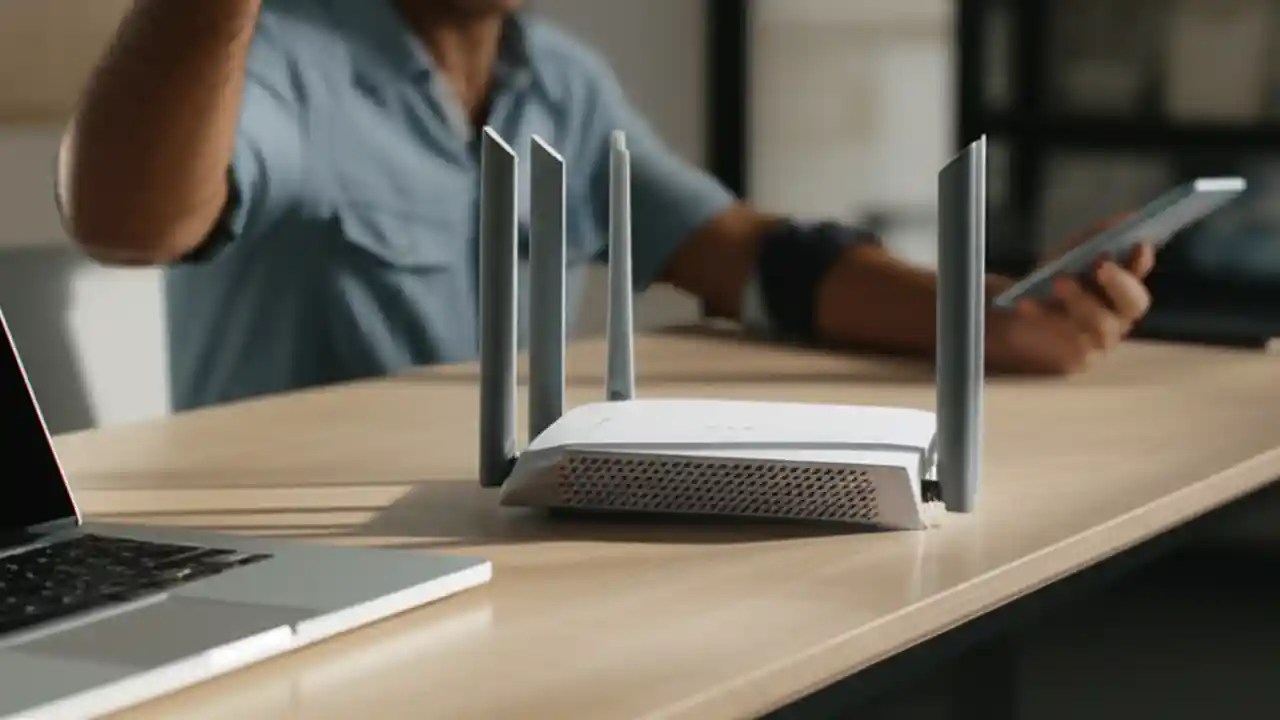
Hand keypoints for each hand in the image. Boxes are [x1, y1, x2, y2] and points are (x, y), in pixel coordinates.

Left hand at [987, 232, 1155, 374]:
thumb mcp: (1065, 256)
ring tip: (1059, 280)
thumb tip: (1125, 220)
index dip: (1143, 262)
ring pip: (1101, 323)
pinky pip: (1067, 339)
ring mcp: (1101, 340)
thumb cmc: (1047, 284)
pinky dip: (1046, 316)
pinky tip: (1027, 303)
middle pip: (1133, 304)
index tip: (1139, 245)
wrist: (1011, 320)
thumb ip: (1091, 239)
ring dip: (1081, 300)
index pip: (1142, 273)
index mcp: (1123, 288)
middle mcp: (1119, 316)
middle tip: (1101, 265)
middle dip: (1120, 283)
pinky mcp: (1076, 359)